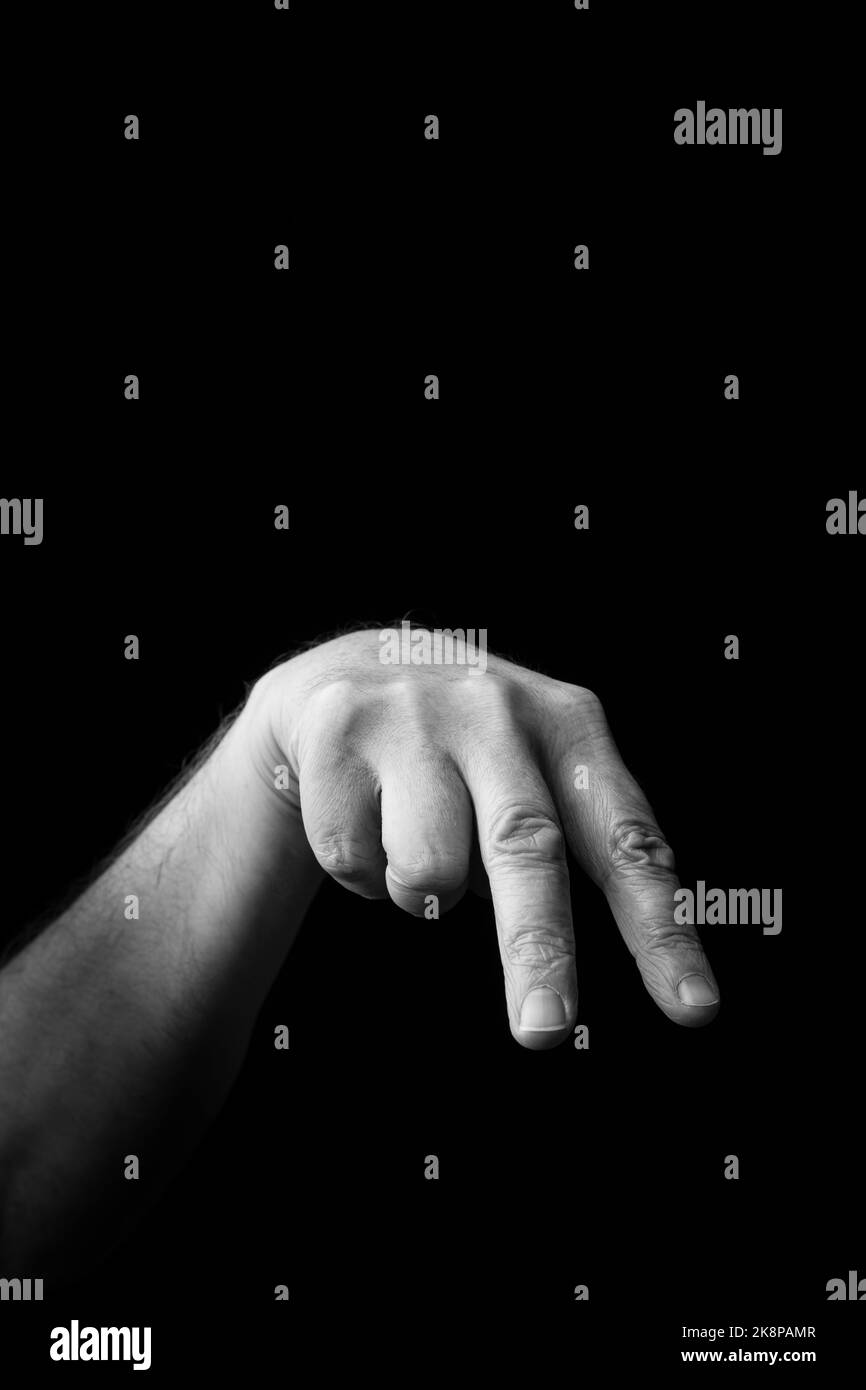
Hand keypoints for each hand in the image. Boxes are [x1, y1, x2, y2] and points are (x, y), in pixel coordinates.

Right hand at [249, 628, 719, 1047]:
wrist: (350, 665)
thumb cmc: (472, 746)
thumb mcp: (540, 765)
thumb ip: (582, 839)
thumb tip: (647, 963)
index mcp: (569, 726)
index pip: (627, 842)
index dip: (660, 929)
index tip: (695, 1009)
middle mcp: (496, 712)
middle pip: (524, 848)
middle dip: (536, 950)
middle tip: (545, 1032)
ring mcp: (413, 716)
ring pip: (426, 870)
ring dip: (419, 892)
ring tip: (412, 837)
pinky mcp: (339, 732)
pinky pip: (353, 857)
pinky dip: (360, 866)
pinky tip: (364, 812)